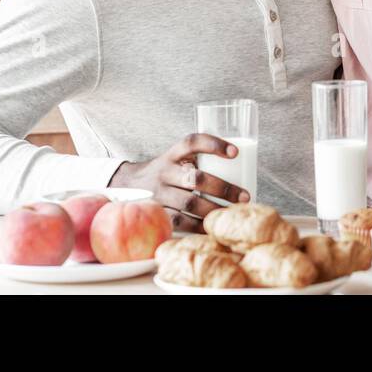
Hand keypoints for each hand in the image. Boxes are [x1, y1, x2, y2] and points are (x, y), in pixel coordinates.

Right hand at [108, 133, 249, 232]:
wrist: (127, 185)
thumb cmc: (166, 172)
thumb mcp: (176, 158)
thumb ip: (199, 160)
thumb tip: (242, 165)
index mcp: (173, 154)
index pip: (192, 142)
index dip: (214, 144)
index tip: (236, 152)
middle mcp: (164, 171)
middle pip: (196, 178)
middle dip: (223, 188)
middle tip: (244, 196)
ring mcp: (158, 193)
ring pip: (189, 202)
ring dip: (214, 210)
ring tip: (232, 214)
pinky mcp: (155, 212)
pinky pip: (179, 221)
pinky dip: (197, 226)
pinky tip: (212, 229)